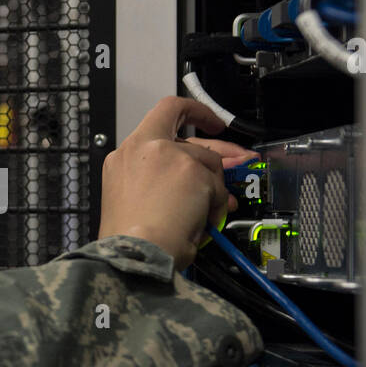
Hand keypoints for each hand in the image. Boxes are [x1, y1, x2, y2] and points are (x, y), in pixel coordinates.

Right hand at [97, 96, 250, 266]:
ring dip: (212, 191)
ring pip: (208, 163)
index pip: (163, 115)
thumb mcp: (136, 200)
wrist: (134, 253)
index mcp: (125, 156)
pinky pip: (216, 186)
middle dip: (223, 152)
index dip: (192, 113)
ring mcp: (169, 155)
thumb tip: (206, 185)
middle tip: (240, 161)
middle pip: (194, 138)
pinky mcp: (191, 169)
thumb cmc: (131, 239)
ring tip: (202, 216)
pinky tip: (202, 222)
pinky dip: (215, 207)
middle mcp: (144, 147)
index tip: (208, 122)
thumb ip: (166, 182)